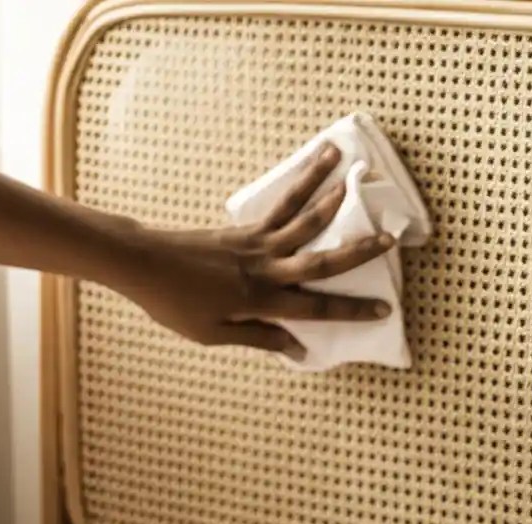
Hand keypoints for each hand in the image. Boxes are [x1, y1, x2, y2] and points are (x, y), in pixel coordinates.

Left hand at [97, 144, 394, 360]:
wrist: (142, 264)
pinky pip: (280, 206)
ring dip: (329, 193)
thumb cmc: (175, 305)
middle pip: (319, 259)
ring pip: (301, 218)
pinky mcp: (244, 228)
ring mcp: (255, 243)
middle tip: (390, 237)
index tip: (383, 309)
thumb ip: (259, 338)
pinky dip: (300, 186)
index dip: (350, 311)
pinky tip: (315, 167)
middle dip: (357, 251)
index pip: (315, 309)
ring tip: (351, 169)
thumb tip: (298, 348)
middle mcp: (264, 268)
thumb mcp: (214, 334)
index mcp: (260, 300)